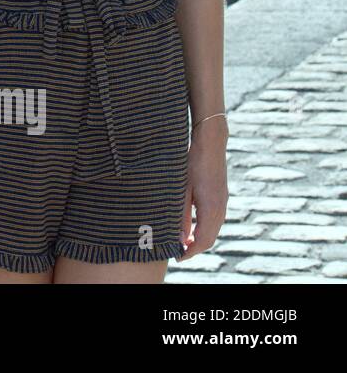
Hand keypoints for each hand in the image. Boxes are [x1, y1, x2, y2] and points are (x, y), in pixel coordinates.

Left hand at [177, 118, 227, 259]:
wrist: (210, 143)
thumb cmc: (192, 162)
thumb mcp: (182, 188)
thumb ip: (181, 214)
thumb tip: (180, 237)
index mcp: (211, 208)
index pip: (203, 240)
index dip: (190, 251)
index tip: (177, 257)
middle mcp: (220, 208)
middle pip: (210, 238)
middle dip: (195, 248)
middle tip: (178, 253)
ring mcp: (223, 202)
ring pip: (213, 229)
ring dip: (200, 239)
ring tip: (183, 243)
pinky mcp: (221, 196)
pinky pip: (215, 220)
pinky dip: (204, 228)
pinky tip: (192, 226)